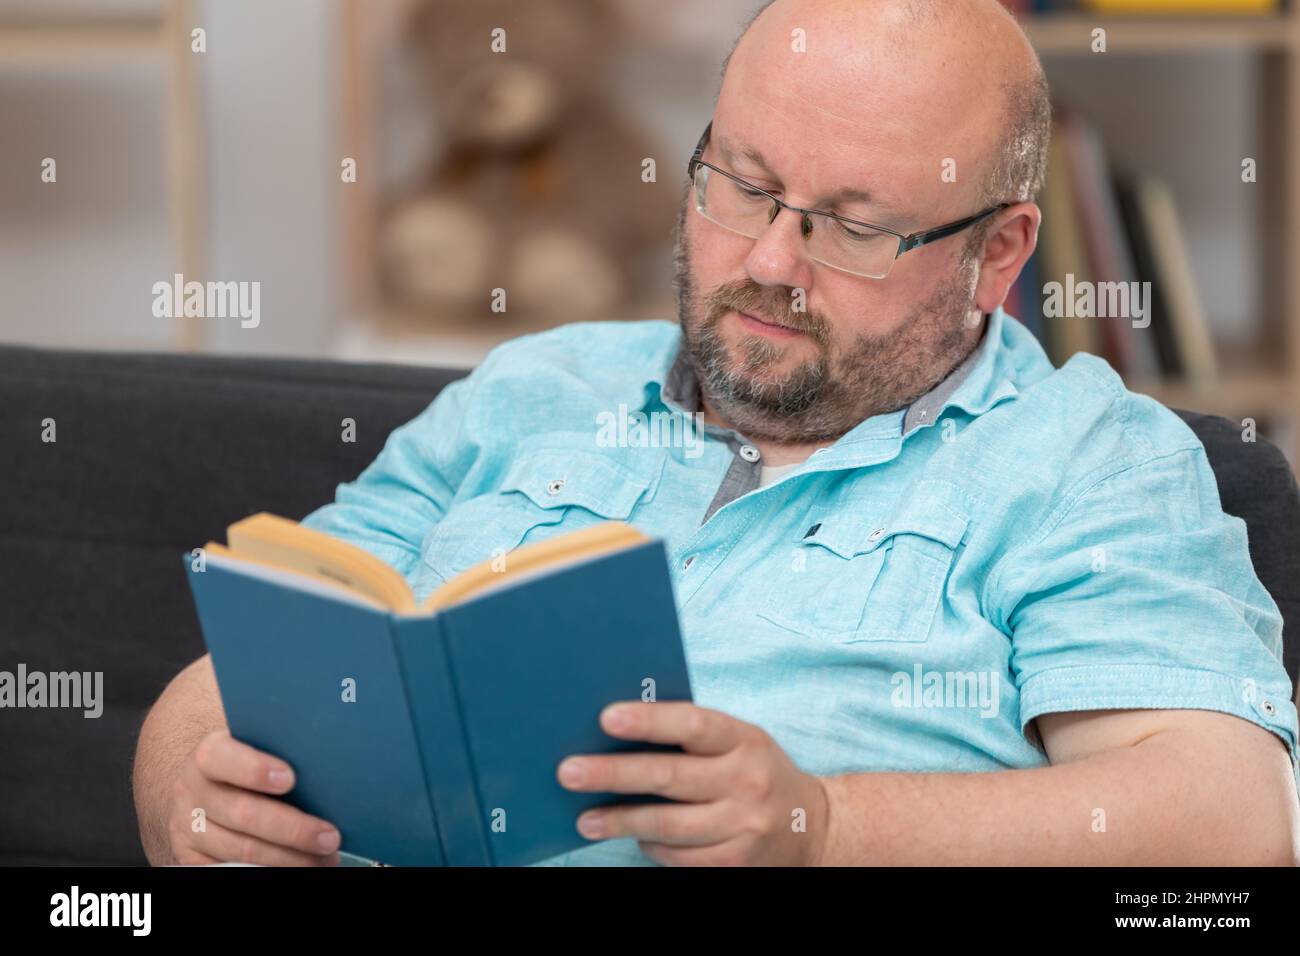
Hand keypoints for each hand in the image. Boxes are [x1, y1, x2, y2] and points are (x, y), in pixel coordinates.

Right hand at [166, 730, 341, 865]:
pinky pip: (231, 869)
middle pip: (243, 813)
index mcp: (209, 755)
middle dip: (292, 829)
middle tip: (330, 838)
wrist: (202, 790)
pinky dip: (269, 870)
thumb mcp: (253, 748)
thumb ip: (277, 752)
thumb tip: (326, 771)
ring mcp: (188, 828)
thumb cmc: (244, 765)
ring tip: (325, 858)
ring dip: (289, 858)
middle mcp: (193, 791)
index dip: (255, 770)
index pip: (223, 758)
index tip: (290, 779)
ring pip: (241, 849)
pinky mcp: (192, 858)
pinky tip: (296, 868)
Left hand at [557, 702, 828, 865]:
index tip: (606, 718)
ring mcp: (744, 826)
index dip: (649, 721)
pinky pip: (679, 857)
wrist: (812, 827)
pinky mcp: (737, 863)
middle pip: (670, 778)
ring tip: (584, 818)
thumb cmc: (756, 772)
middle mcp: (747, 781)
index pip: (693, 724)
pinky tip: (630, 836)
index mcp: (744, 740)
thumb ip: (694, 736)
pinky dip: (651, 846)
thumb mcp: (739, 743)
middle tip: (569, 772)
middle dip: (613, 774)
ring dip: (620, 821)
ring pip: (668, 825)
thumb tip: (618, 734)